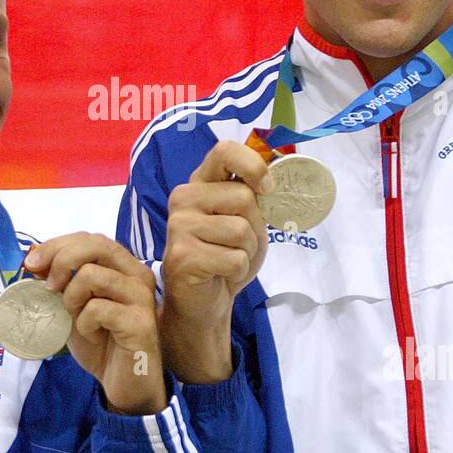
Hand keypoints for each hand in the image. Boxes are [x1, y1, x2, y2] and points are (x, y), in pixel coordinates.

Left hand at [23, 233, 167, 415]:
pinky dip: (84, 324)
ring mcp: (142, 298)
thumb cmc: (102, 344)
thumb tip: (32, 261)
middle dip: (62, 260)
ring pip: (93, 275)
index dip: (57, 245)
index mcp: (124, 267)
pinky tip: (93, 337)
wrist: (126, 385)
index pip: (90, 238)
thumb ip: (60, 283)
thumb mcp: (74, 308)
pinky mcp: (140, 322)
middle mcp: (137, 275)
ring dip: (72, 298)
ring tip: (76, 318)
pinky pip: (98, 309)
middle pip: (96, 245)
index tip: (31, 264)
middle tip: (49, 287)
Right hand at [160, 140, 270, 383]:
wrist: (202, 301)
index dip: (253, 165)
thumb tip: (273, 182)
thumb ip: (254, 198)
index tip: (267, 187)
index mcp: (200, 183)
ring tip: (228, 260)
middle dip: (254, 227)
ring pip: (241, 230)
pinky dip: (238, 270)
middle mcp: (183, 198)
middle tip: (238, 245)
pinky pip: (235, 258)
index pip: (225, 151)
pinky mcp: (182, 255)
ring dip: (247, 252)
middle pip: (243, 197)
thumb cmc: (226, 256)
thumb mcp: (246, 221)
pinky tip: (220, 274)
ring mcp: (179, 226)